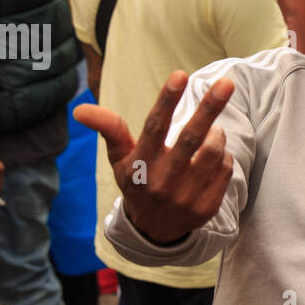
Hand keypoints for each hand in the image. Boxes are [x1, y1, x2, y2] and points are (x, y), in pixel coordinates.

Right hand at [74, 72, 234, 244]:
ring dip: (217, 134)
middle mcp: (162, 182)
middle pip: (191, 138)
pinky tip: (213, 158)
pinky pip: (225, 169)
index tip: (180, 74)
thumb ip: (108, 129)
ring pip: (213, 152)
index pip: (154, 127)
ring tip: (211, 130)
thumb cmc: (138, 181)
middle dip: (209, 108)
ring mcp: (186, 197)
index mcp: (139, 165)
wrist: (154, 231)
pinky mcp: (206, 207)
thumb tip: (78, 109)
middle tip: (227, 83)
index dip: (167, 100)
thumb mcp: (119, 158)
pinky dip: (223, 156)